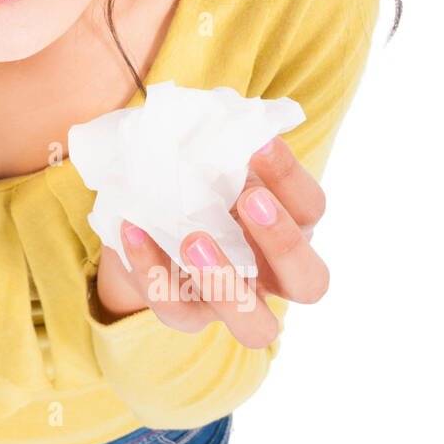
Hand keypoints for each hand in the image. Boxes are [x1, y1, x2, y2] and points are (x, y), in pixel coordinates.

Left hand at [94, 135, 327, 349]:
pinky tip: (133, 231)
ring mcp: (232, 304)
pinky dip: (153, 271)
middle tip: (251, 200)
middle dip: (284, 242)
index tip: (258, 143)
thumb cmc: (185, 183)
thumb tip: (204, 118)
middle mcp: (272, 274)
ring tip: (193, 239)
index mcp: (288, 227)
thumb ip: (213, 148)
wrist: (137, 223)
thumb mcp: (203, 163)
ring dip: (228, 282)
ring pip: (257, 326)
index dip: (290, 177)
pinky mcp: (186, 315)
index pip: (311, 208)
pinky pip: (176, 309)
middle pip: (311, 282)